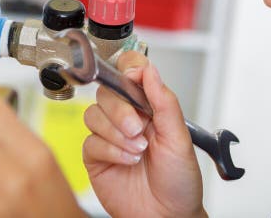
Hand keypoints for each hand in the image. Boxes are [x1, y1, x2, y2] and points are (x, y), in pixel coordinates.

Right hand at [83, 52, 205, 217]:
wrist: (168, 216)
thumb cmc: (179, 180)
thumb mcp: (180, 137)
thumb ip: (164, 101)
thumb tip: (150, 69)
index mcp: (150, 106)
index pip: (131, 73)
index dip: (128, 68)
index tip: (133, 76)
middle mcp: (128, 117)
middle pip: (107, 92)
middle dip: (122, 110)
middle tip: (139, 128)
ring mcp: (110, 136)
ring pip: (94, 114)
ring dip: (117, 133)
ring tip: (137, 150)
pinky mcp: (96, 157)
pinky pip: (90, 141)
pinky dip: (110, 150)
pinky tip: (127, 161)